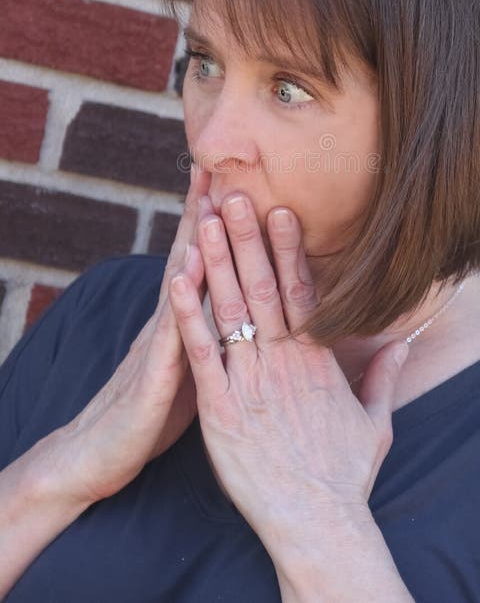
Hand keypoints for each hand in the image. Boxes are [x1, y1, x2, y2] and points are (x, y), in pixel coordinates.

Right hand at [53, 164, 213, 505]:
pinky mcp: (153, 379)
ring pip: (181, 287)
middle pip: (190, 257)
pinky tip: (183, 275)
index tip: (237, 176)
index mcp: (184, 319)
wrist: (96, 456)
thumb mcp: (191, 364)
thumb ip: (211, 333)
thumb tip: (242, 309)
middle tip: (218, 165)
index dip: (217, 220)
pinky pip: (171, 337)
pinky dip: (180, 305)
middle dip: (204, 211)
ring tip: (209, 203)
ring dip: (195, 244)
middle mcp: (170, 322)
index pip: (203, 260)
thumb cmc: (151, 410)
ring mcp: (159, 346)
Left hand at [169, 193, 408, 551]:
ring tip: (206, 219)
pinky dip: (185, 314)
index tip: (281, 209)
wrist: (317, 522)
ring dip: (216, 261)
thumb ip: (385, 375)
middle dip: (248, 237)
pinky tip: (174, 279)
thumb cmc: (345, 475)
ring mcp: (249, 381)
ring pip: (230, 309)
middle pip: (264, 286)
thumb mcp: (376, 421)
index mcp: (317, 359)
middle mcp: (284, 361)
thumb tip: (405, 342)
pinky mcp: (219, 408)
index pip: (303, 289)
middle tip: (236, 193)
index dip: (289, 247)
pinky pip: (200, 353)